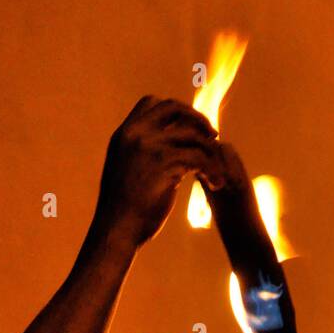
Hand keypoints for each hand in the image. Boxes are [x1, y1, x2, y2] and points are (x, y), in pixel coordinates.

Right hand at [95, 96, 224, 246]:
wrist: (116, 230)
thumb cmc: (122, 210)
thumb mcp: (125, 171)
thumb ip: (140, 154)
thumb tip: (162, 148)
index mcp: (124, 134)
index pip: (151, 102)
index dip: (175, 111)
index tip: (189, 127)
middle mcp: (135, 134)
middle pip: (173, 107)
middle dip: (197, 118)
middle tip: (212, 137)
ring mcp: (149, 146)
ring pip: (191, 134)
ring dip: (210, 150)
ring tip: (217, 170)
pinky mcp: (165, 163)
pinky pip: (198, 157)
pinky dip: (212, 169)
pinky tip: (215, 183)